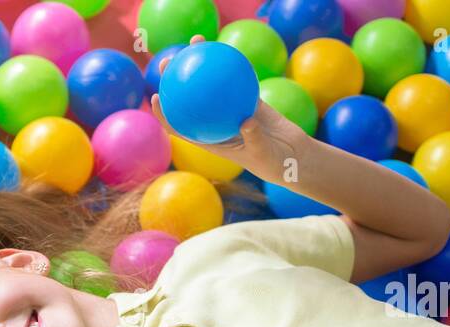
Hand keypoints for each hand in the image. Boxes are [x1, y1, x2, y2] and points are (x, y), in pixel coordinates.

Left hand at [150, 34, 308, 182]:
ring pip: (209, 85)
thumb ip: (254, 138)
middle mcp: (215, 122)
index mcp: (209, 139)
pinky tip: (227, 48)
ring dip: (200, 64)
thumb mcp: (263, 153)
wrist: (293, 155)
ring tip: (194, 42)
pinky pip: (235, 79)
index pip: (179, 127)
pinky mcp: (247, 99)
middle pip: (187, 100)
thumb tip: (246, 121)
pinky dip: (230, 65)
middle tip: (166, 62)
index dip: (164, 113)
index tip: (155, 97)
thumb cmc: (274, 162)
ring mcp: (230, 109)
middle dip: (173, 80)